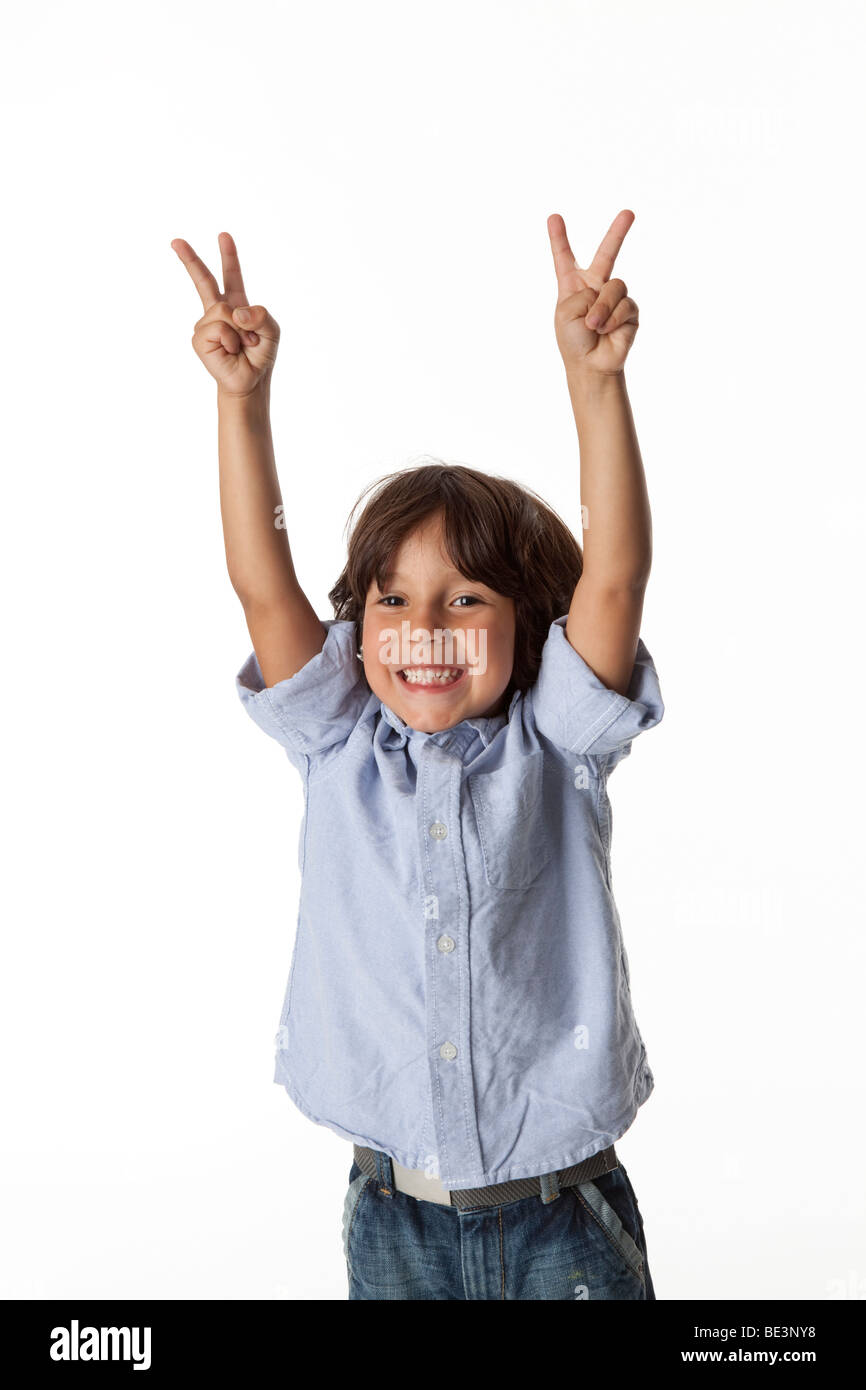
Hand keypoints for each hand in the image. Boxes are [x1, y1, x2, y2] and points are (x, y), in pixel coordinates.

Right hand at [171, 232, 279, 395]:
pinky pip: (218, 328)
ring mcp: (205, 323)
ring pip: (223, 311)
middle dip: (189, 259)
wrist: (250, 381)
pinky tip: (230, 351)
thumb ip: (261, 314)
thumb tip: (234, 312)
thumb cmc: (260, 356)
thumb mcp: (272, 331)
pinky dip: (230, 340)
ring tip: (242, 345)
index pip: (232, 276)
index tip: (223, 235)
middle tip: (175, 241)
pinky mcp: (199, 339)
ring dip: (240, 331)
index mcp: (236, 304)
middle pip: (203, 280)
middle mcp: (218, 310)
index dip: (229, 255)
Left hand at [547, 210, 638, 375]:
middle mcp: (595, 287)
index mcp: (573, 286)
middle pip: (607, 254)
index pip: (565, 258)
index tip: (554, 218)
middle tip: (629, 213)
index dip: (559, 239)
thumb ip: (584, 294)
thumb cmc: (572, 341)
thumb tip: (608, 296)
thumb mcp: (566, 312)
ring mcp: (614, 297)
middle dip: (618, 232)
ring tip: (593, 326)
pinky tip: (605, 330)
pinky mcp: (630, 310)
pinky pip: (625, 304)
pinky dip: (612, 318)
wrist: (590, 365)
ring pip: (614, 286)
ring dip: (602, 308)